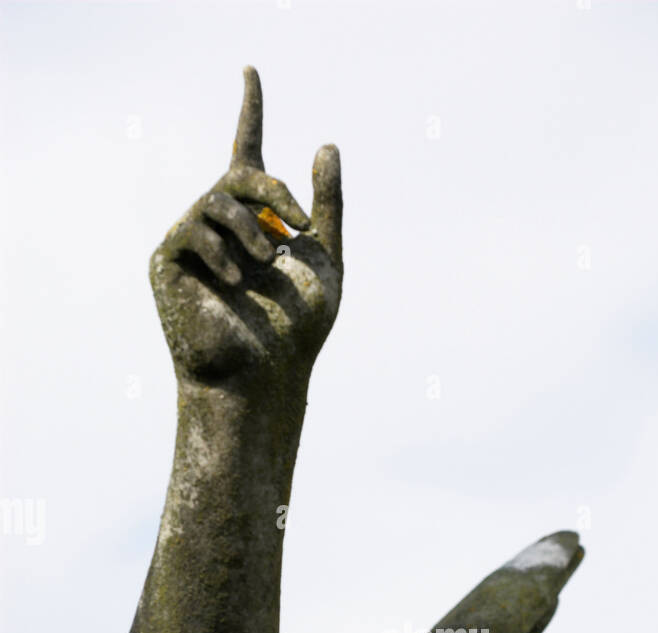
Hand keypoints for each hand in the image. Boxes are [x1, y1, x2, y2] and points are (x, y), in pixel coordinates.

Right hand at [149, 67, 341, 387]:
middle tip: (297, 224)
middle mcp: (221, 225)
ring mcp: (192, 241)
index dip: (250, 111)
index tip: (250, 71)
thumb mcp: (325, 260)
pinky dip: (222, 250)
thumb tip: (325, 144)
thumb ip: (326, 207)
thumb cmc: (295, 329)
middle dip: (273, 190)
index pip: (249, 153)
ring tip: (267, 265)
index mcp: (257, 220)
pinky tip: (238, 279)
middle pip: (240, 175)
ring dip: (252, 229)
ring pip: (218, 201)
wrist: (264, 374)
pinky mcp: (169, 261)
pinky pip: (193, 230)